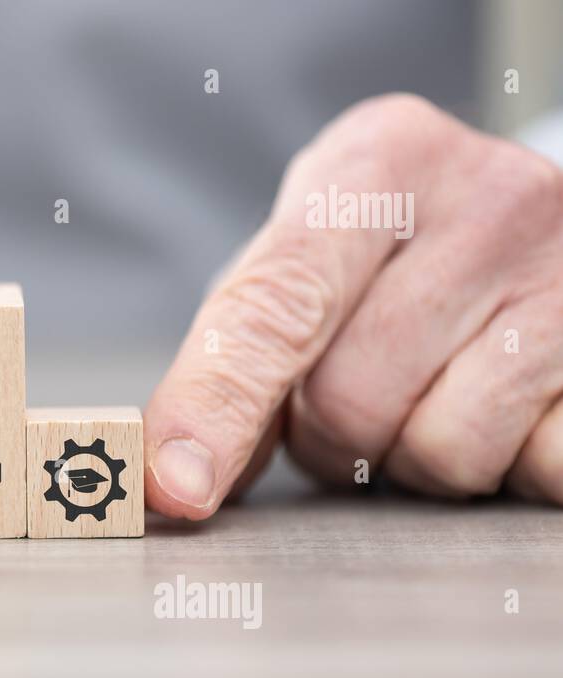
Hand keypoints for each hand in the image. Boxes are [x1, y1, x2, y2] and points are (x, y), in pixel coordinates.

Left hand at [145, 93, 562, 518]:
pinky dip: (507, 464)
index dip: (216, 407)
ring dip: (414, 455)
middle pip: (348, 403)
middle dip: (330, 430)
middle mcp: (488, 201)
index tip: (176, 487)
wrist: (540, 221)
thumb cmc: (399, 248)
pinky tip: (506, 403)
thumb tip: (177, 476)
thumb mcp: (310, 258)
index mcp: (378, 165)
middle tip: (363, 387)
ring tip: (436, 390)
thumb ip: (237, 354)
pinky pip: (536, 471)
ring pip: (442, 451)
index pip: (274, 307)